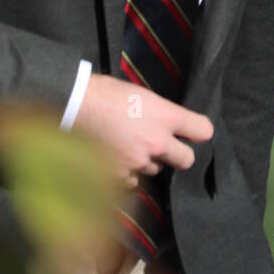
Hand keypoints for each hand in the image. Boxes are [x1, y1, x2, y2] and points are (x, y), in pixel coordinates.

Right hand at [73, 73, 212, 184]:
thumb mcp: (138, 93)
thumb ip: (157, 111)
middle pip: (186, 160)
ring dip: (146, 161)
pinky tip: (114, 157)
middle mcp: (156, 142)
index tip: (193, 132)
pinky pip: (132, 180)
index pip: (203, 130)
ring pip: (155, 169)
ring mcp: (138, 161)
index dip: (198, 131)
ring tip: (127, 145)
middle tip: (164, 146)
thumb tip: (165, 121)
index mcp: (165, 116)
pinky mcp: (119, 175)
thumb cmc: (101, 92)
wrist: (71, 106)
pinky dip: (126, 172)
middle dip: (178, 154)